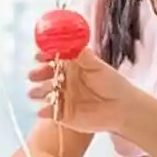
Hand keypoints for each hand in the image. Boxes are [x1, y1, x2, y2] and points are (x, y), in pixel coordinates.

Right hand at [26, 48, 140, 133]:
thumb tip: (70, 41)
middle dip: (37, 74)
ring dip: (38, 92)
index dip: (44, 56)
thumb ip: (83, 56)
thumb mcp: (98, 66)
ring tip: (34, 93)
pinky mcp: (63, 114)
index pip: (52, 58)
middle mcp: (63, 81)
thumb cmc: (112, 84)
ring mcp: (61, 97)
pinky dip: (45, 111)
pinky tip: (42, 111)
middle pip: (44, 75)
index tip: (38, 56)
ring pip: (45, 93)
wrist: (123, 108)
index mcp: (70, 66)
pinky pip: (51, 112)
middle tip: (33, 75)